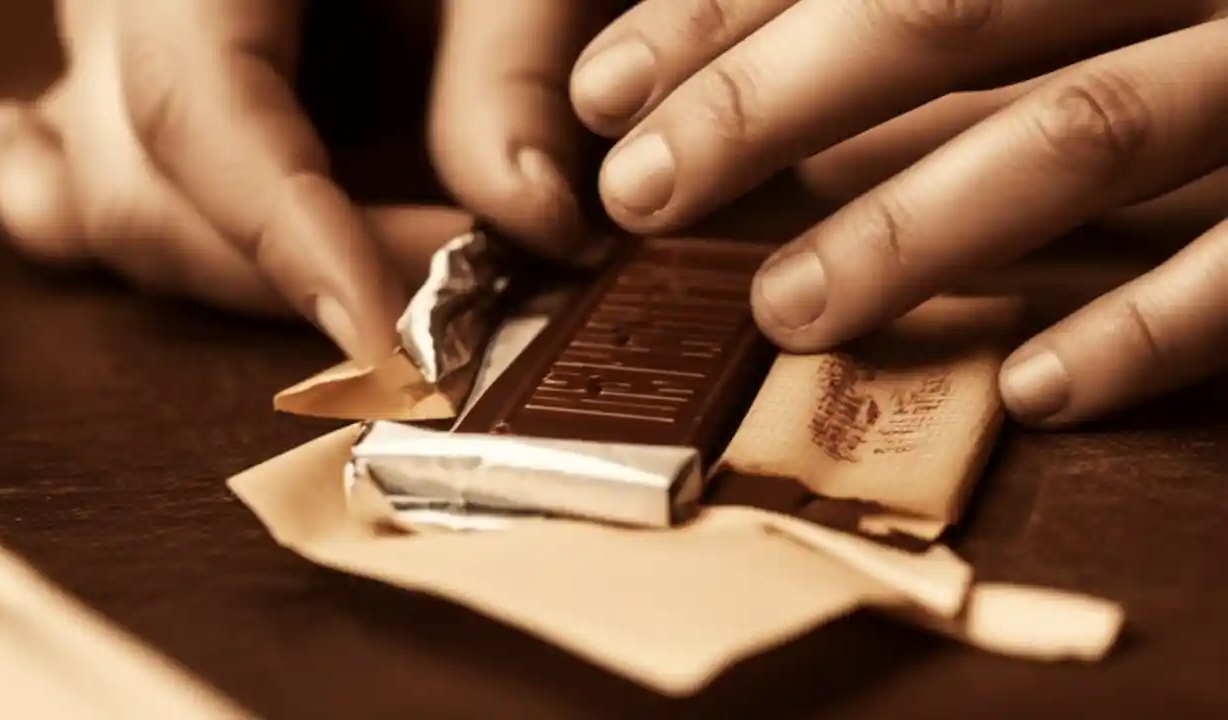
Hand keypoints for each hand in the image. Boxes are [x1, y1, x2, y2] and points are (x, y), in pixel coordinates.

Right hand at [0, 0, 614, 365]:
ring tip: (396, 290)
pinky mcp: (137, 74)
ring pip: (118, 202)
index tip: (394, 340)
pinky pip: (77, 172)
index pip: (199, 107)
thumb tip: (529, 223)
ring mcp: (114, 37)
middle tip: (461, 305)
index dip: (292, 240)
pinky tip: (228, 253)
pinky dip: (159, 229)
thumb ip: (512, 69)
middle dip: (305, 275)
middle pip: (147, 184)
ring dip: (257, 277)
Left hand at [570, 1, 1227, 425]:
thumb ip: (951, 28)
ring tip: (786, 308)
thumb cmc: (1179, 21)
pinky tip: (1032, 386)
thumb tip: (768, 96)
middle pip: (950, 6)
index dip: (720, 8)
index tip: (603, 89)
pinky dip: (1150, 323)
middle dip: (768, 97)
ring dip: (918, 224)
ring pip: (1085, 128)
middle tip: (640, 189)